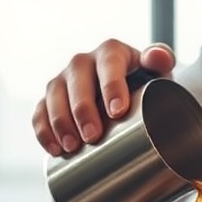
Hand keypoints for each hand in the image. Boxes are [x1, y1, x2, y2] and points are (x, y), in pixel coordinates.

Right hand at [33, 41, 175, 156]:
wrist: (127, 104)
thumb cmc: (145, 89)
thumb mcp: (157, 75)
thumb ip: (162, 62)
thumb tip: (159, 59)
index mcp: (111, 52)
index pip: (109, 62)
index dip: (111, 85)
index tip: (117, 112)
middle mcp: (83, 62)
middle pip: (77, 79)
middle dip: (82, 109)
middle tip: (92, 136)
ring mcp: (63, 80)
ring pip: (53, 94)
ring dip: (60, 121)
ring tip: (72, 147)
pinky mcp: (49, 100)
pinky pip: (39, 111)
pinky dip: (43, 131)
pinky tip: (53, 149)